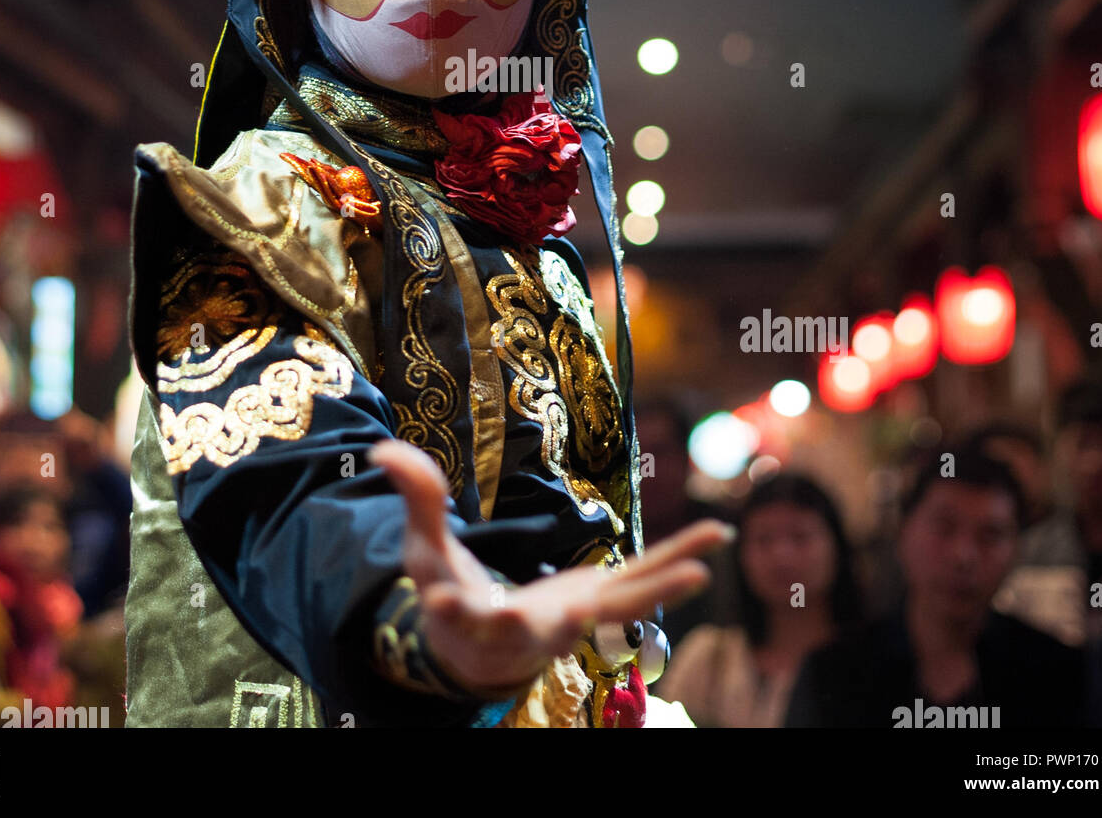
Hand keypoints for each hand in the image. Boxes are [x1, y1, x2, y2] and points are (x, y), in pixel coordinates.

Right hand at [368, 438, 727, 696]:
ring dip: (665, 581)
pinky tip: (716, 540)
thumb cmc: (451, 595)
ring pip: (626, 603)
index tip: (438, 598)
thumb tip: (386, 450)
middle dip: (579, 619)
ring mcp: (577, 620)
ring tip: (708, 560)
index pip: (462, 615)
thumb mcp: (424, 553)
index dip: (452, 606)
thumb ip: (417, 502)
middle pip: (562, 625)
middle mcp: (537, 632)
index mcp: (481, 621)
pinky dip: (678, 561)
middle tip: (583, 614)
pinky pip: (646, 581)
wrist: (485, 651)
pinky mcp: (602, 604)